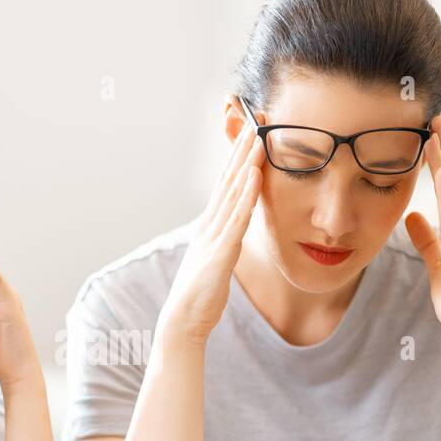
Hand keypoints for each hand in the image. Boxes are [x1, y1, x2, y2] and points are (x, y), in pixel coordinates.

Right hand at [157, 118, 263, 342]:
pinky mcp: (221, 252)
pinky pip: (237, 218)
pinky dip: (246, 194)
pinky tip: (255, 175)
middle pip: (228, 179)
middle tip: (254, 119)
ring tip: (258, 136)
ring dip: (246, 162)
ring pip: (233, 192)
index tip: (250, 133)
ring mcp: (214, 236)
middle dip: (242, 149)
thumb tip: (234, 234)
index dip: (238, 157)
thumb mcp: (215, 262)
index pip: (226, 184)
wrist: (183, 321)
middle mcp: (210, 224)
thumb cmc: (200, 297)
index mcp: (210, 226)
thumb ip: (224, 243)